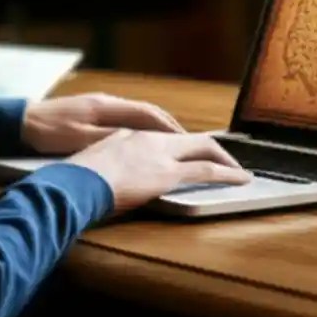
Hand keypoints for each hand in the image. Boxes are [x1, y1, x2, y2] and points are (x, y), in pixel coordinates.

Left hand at [21, 92, 185, 154]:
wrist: (19, 122)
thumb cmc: (47, 133)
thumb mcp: (79, 140)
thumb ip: (108, 139)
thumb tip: (137, 141)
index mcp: (105, 106)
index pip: (146, 113)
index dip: (167, 126)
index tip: (184, 138)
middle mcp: (106, 101)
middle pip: (145, 110)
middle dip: (167, 124)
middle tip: (185, 139)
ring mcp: (98, 103)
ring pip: (135, 112)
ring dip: (154, 125)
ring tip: (169, 139)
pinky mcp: (90, 110)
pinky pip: (124, 116)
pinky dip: (139, 125)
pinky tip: (141, 137)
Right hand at [66, 130, 253, 213]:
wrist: (75, 182)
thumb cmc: (78, 178)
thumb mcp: (96, 160)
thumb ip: (114, 158)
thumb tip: (118, 165)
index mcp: (132, 134)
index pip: (169, 136)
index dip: (187, 144)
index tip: (197, 152)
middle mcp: (151, 139)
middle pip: (194, 138)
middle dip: (214, 149)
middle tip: (228, 161)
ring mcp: (161, 154)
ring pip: (206, 150)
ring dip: (225, 161)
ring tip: (239, 172)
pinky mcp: (167, 173)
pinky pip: (207, 170)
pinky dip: (227, 174)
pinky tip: (240, 179)